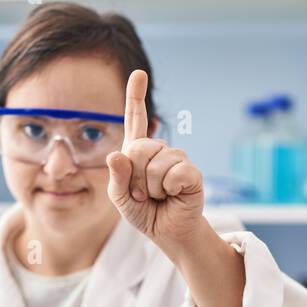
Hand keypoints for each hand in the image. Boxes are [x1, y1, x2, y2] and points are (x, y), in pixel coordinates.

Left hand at [106, 69, 205, 245]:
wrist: (168, 233)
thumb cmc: (145, 213)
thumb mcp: (120, 198)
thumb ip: (115, 178)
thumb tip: (116, 155)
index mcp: (138, 151)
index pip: (136, 118)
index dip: (136, 96)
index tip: (139, 73)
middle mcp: (159, 150)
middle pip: (138, 148)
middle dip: (135, 178)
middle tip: (143, 195)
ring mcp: (177, 158)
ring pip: (155, 164)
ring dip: (151, 188)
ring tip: (158, 197)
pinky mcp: (191, 172)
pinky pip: (173, 174)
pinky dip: (168, 190)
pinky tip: (174, 196)